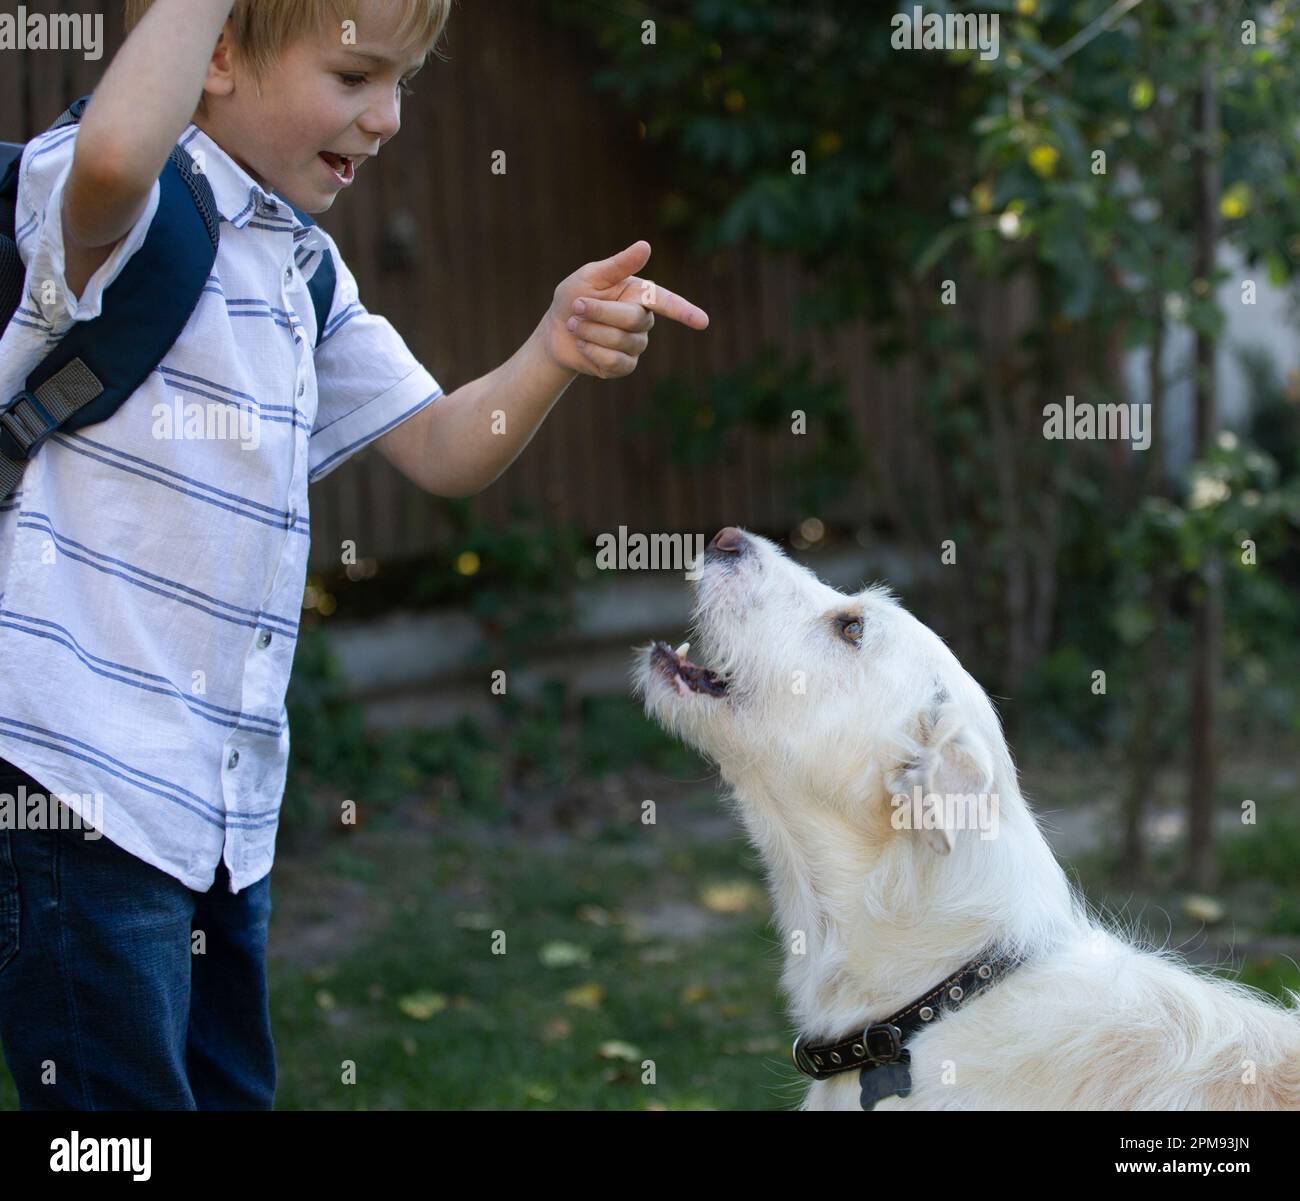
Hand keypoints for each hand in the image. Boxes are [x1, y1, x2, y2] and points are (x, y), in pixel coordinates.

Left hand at [540, 240, 708, 378]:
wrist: (556, 331)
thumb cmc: (574, 298)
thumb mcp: (591, 276)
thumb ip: (618, 265)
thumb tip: (646, 246)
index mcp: (640, 295)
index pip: (667, 303)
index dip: (685, 312)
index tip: (703, 322)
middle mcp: (643, 320)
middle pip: (632, 320)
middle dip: (599, 313)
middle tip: (576, 307)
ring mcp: (635, 345)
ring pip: (620, 341)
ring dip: (589, 331)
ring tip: (575, 325)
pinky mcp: (623, 366)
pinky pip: (613, 362)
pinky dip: (592, 351)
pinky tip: (583, 345)